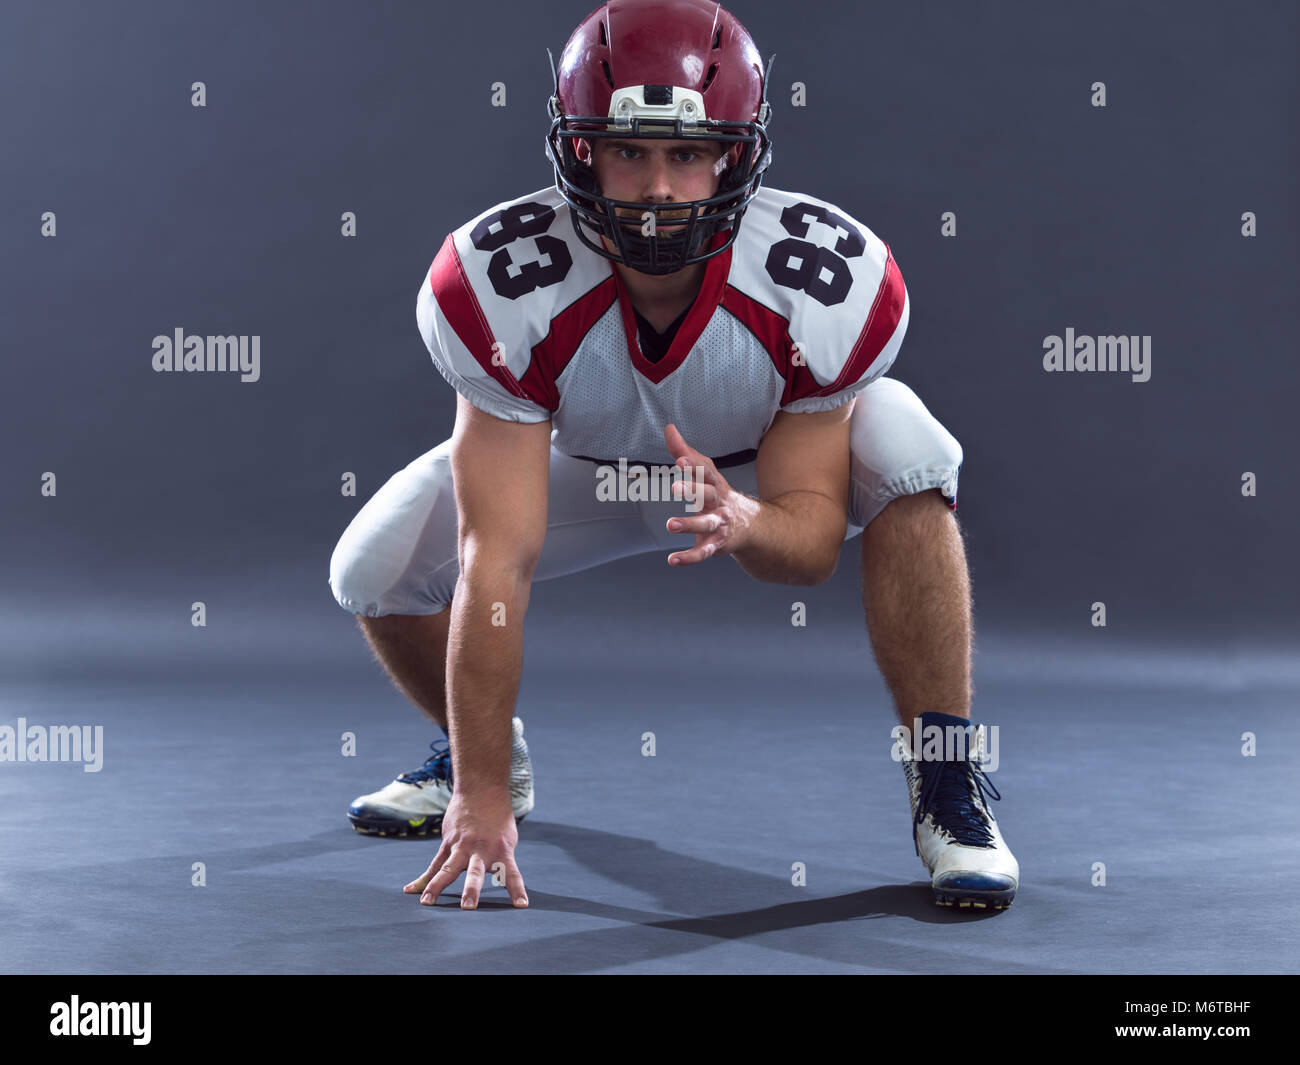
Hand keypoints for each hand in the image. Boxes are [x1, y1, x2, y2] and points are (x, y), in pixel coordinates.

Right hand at [403, 789, 527, 909]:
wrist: (482, 789)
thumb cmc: (498, 818)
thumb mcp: (507, 838)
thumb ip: (501, 860)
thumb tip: (499, 880)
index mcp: (501, 851)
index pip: (511, 874)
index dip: (517, 890)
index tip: (521, 905)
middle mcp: (481, 851)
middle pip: (476, 873)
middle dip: (471, 889)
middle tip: (467, 907)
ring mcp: (462, 847)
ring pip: (448, 869)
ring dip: (437, 886)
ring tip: (427, 902)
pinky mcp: (448, 844)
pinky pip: (434, 865)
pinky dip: (423, 879)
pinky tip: (411, 890)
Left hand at [662, 423, 756, 566]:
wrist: (751, 526)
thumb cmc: (718, 495)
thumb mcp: (705, 474)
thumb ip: (684, 452)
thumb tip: (669, 428)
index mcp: (715, 484)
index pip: (706, 473)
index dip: (694, 466)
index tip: (680, 460)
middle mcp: (718, 504)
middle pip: (708, 496)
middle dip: (693, 491)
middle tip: (675, 488)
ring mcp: (718, 525)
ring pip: (705, 525)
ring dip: (689, 525)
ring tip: (670, 525)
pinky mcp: (715, 545)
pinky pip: (703, 553)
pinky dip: (689, 558)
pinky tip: (672, 560)